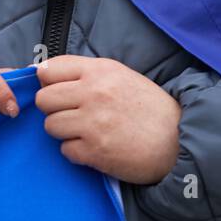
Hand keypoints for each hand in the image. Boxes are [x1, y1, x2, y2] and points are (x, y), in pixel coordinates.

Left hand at [36, 55, 180, 184]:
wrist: (177, 139)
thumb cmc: (149, 107)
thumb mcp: (120, 76)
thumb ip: (87, 74)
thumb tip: (43, 73)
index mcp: (99, 71)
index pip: (49, 69)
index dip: (47, 82)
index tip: (56, 91)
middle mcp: (94, 93)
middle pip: (44, 99)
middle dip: (53, 108)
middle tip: (71, 114)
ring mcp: (93, 123)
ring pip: (50, 125)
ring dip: (63, 131)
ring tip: (84, 132)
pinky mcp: (95, 151)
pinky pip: (65, 150)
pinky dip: (75, 151)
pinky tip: (93, 147)